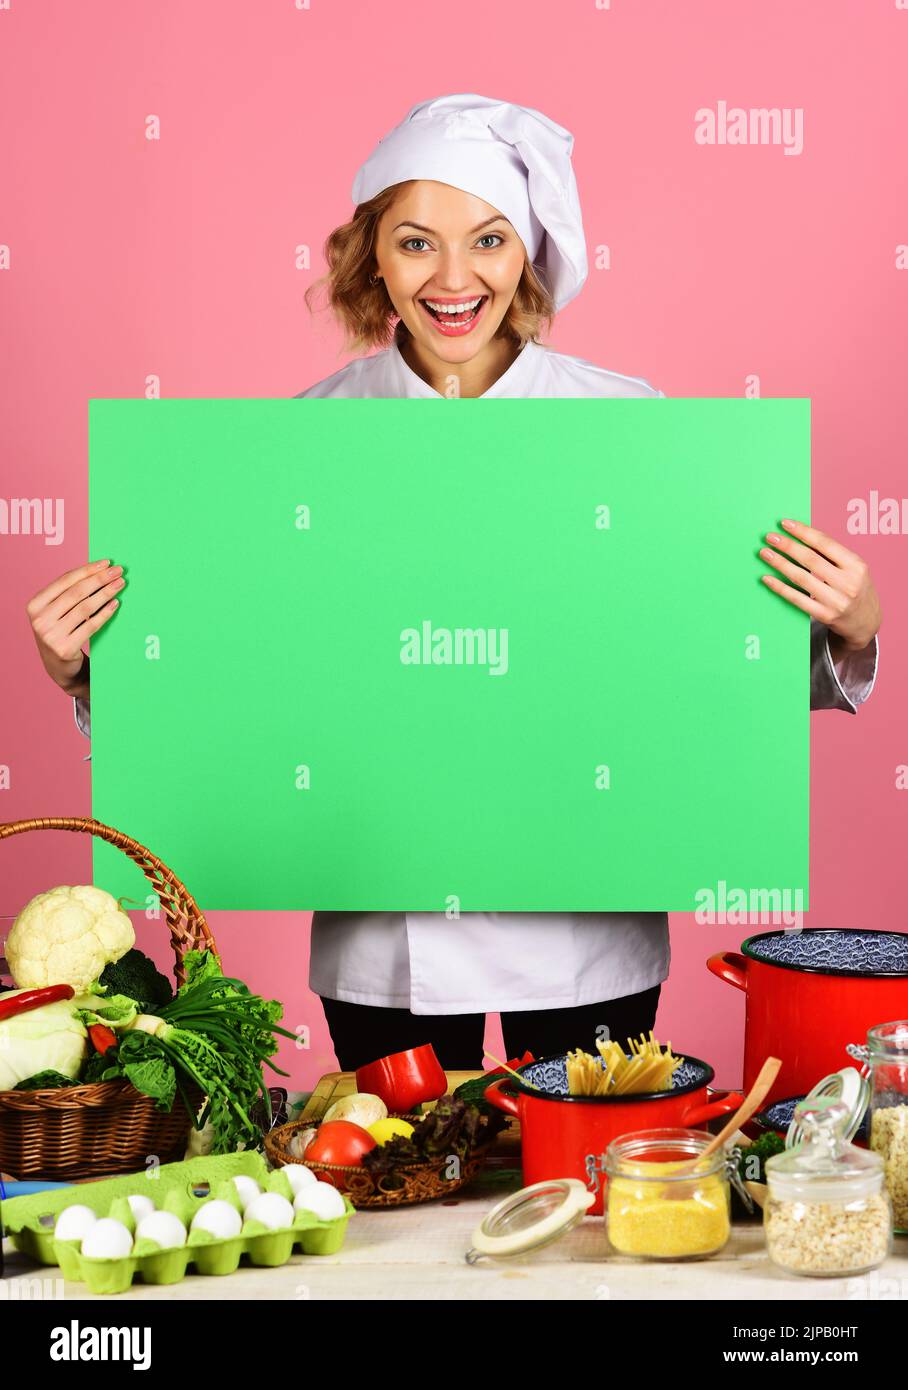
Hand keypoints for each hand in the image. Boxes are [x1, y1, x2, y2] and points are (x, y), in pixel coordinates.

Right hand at [26, 560, 124, 698]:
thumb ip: (69, 593)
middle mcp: (40, 619)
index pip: (65, 581)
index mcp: (35, 605)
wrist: (58, 666)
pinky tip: (115, 604)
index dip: (87, 570)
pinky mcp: (64, 648)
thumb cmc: (61, 631)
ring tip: (120, 585)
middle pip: (76, 592)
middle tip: (118, 572)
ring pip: (85, 608)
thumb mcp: (56, 611)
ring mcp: (50, 635)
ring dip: (105, 593)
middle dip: (100, 579)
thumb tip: (99, 570)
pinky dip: (105, 613)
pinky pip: (90, 626)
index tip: (106, 563)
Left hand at [759, 519, 880, 653]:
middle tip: (770, 537)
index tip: (785, 523)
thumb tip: (801, 535)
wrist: (866, 622)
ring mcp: (836, 601)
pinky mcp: (824, 615)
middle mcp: (848, 583)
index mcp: (856, 566)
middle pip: (811, 560)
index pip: (825, 544)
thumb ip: (832, 554)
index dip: (804, 532)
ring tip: (765, 553)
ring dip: (780, 564)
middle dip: (788, 546)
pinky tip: (767, 578)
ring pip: (801, 578)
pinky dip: (780, 588)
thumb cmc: (856, 588)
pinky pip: (797, 599)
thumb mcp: (853, 568)